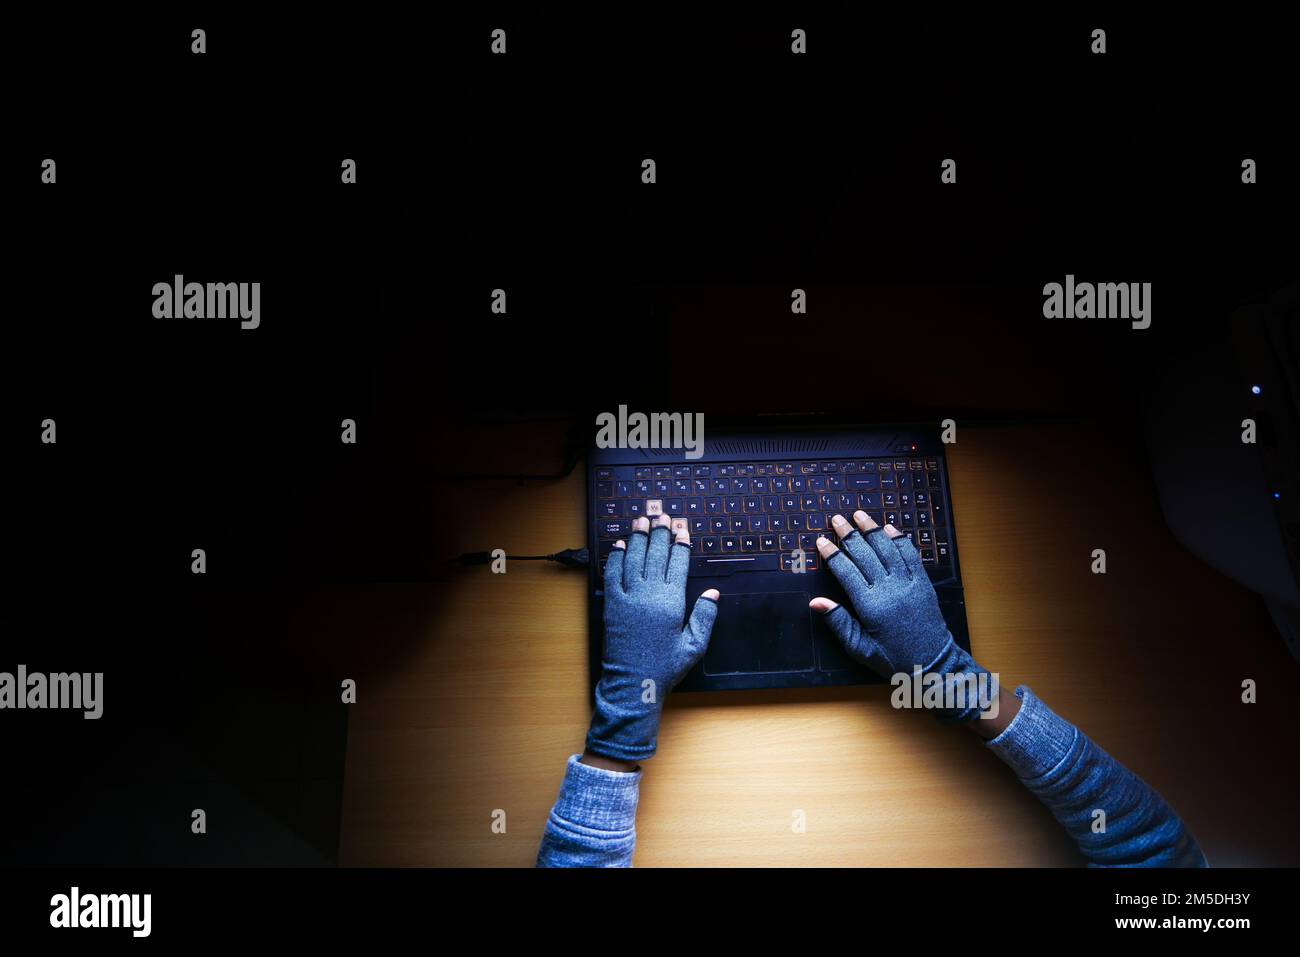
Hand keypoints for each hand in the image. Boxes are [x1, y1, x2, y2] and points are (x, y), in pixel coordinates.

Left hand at [585, 514, 719, 762]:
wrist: (633, 684)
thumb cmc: (665, 668)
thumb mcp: (694, 646)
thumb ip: (704, 617)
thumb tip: (713, 593)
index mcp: (672, 602)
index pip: (678, 563)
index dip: (680, 543)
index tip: (682, 528)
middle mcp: (650, 594)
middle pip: (656, 554)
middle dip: (660, 533)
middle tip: (662, 515)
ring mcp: (628, 597)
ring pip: (634, 559)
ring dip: (638, 537)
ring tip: (642, 520)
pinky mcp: (611, 605)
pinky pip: (612, 574)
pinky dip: (616, 557)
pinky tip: (620, 544)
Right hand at [810, 511, 988, 721]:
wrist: (934, 664)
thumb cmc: (893, 660)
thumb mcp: (860, 648)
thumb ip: (838, 622)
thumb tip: (816, 602)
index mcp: (870, 606)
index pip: (846, 571)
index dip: (832, 554)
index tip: (822, 541)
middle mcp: (889, 589)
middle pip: (865, 554)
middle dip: (849, 534)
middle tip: (837, 519)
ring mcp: (909, 584)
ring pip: (888, 549)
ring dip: (872, 529)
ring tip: (860, 515)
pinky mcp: (924, 584)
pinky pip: (911, 555)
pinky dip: (899, 539)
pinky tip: (889, 528)